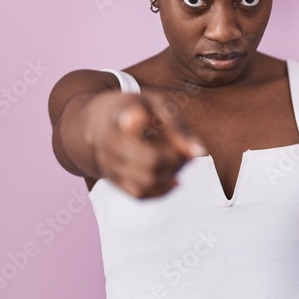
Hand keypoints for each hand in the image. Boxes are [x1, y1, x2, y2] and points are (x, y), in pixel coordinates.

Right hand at [85, 90, 205, 197]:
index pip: (126, 120)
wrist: (99, 122)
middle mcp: (109, 142)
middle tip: (186, 151)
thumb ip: (178, 126)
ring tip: (179, 162)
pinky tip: (173, 177)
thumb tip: (199, 153)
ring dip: (172, 175)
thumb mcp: (157, 104)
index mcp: (121, 115)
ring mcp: (108, 164)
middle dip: (177, 160)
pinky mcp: (112, 180)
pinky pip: (141, 195)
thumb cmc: (137, 109)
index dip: (134, 120)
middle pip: (152, 161)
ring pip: (148, 182)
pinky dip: (163, 189)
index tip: (139, 116)